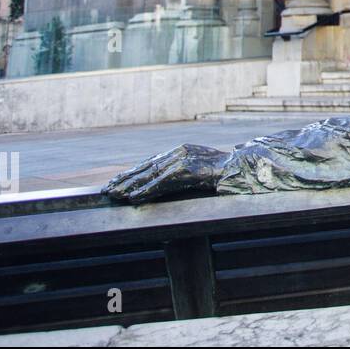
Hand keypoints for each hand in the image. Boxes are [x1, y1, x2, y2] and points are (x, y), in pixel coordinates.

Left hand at [104, 144, 227, 203]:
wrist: (242, 169)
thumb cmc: (224, 171)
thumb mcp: (201, 167)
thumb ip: (185, 170)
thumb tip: (166, 180)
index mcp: (181, 151)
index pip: (151, 162)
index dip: (132, 173)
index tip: (116, 182)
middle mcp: (179, 152)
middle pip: (146, 167)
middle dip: (125, 179)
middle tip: (107, 190)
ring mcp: (183, 160)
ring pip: (150, 174)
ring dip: (130, 186)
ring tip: (115, 195)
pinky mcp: (187, 170)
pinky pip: (162, 182)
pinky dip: (146, 190)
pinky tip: (134, 197)